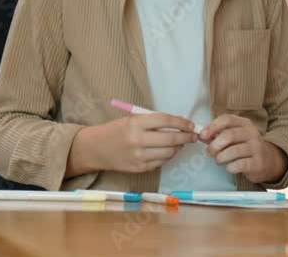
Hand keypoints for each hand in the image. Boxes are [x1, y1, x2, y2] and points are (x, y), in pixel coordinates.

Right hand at [80, 113, 196, 173]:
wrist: (94, 148)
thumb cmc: (116, 130)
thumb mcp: (131, 120)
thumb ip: (153, 122)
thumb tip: (179, 125)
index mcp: (135, 123)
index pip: (166, 120)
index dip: (182, 122)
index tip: (191, 124)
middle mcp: (137, 140)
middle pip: (171, 139)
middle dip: (186, 137)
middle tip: (193, 136)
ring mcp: (138, 157)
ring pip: (168, 153)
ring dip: (178, 148)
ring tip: (179, 143)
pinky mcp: (138, 168)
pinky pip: (160, 163)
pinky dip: (166, 157)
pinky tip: (165, 152)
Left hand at [200, 114, 285, 183]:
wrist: (267, 161)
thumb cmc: (245, 147)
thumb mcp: (234, 137)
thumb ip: (217, 135)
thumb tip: (201, 135)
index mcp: (244, 123)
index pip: (227, 119)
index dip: (212, 126)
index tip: (202, 135)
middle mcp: (252, 133)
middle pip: (228, 135)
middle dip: (214, 146)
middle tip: (210, 152)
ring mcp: (256, 148)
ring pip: (232, 151)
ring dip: (220, 158)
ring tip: (219, 160)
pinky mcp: (257, 162)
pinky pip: (238, 165)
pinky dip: (230, 167)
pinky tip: (230, 167)